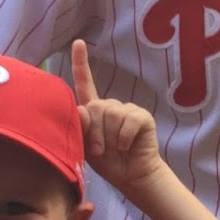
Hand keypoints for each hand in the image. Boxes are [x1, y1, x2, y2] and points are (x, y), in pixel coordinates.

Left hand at [70, 39, 163, 193]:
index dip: (81, 63)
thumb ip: (82, 128)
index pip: (85, 83)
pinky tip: (127, 146)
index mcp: (94, 110)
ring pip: (111, 114)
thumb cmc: (108, 162)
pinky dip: (124, 137)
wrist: (132, 176)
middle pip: (95, 107)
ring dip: (109, 138)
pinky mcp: (141, 116)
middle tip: (100, 151)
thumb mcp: (87, 147)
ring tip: (115, 150)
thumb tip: (80, 108)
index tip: (78, 43)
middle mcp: (110, 106)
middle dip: (95, 132)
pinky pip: (128, 121)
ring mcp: (127, 109)